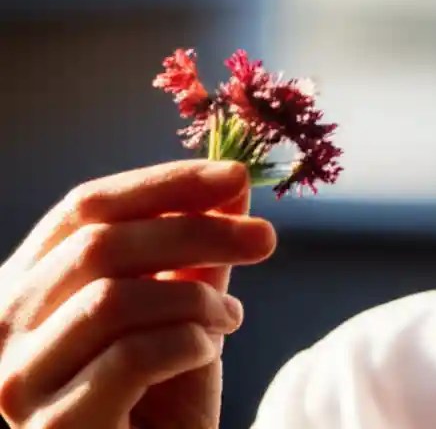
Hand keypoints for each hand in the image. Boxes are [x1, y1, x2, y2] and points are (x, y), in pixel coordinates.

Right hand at [0, 160, 276, 427]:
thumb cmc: (158, 404)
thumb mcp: (178, 314)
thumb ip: (193, 256)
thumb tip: (230, 186)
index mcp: (26, 287)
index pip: (83, 207)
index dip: (163, 184)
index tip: (235, 176)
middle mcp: (2, 330)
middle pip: (98, 245)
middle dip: (196, 230)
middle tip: (264, 239)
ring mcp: (17, 383)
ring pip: (112, 299)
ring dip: (194, 300)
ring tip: (228, 319)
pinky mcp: (52, 428)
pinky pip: (131, 356)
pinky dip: (189, 343)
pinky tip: (206, 354)